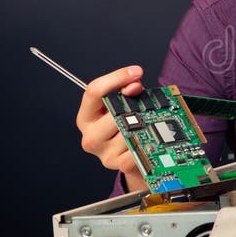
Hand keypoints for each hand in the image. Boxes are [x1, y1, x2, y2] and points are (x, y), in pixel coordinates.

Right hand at [76, 65, 147, 191]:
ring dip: (144, 122)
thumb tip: (134, 85)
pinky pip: (138, 146)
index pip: (95, 91)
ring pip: (129, 127)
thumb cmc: (126, 128)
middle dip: (135, 102)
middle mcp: (90, 137)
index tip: (137, 71)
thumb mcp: (121, 105)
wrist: (132, 160)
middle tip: (148, 101)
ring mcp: (103, 153)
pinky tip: (150, 138)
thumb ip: (125, 90)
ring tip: (149, 123)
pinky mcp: (118, 165)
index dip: (117, 77)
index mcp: (85, 118)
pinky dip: (148, 140)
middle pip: (114, 110)